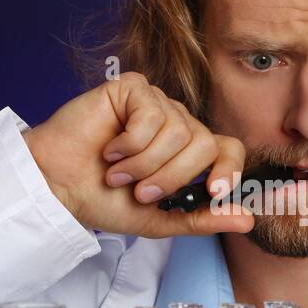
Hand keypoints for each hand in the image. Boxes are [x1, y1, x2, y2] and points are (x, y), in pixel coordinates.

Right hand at [23, 72, 253, 237]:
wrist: (59, 187)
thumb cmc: (104, 200)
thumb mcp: (159, 219)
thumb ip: (202, 219)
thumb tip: (247, 219)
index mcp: (189, 152)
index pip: (230, 149)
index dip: (228, 170)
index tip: (212, 192)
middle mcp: (177, 123)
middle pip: (204, 144)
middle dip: (172, 177)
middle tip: (140, 191)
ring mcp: (157, 103)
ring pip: (177, 132)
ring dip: (144, 163)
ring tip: (118, 173)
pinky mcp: (133, 88)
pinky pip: (151, 115)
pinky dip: (130, 142)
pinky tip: (110, 148)